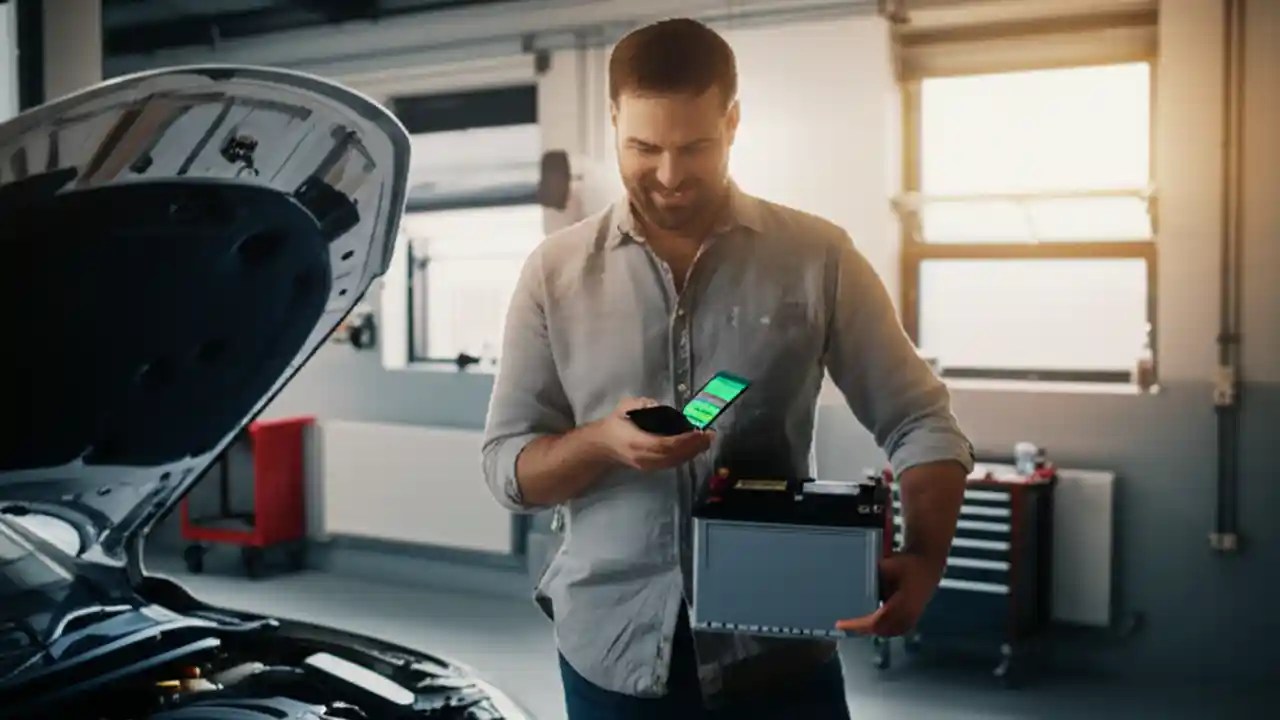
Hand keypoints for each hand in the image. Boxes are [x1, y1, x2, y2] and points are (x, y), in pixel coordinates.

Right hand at [592, 397, 714, 471]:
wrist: (603, 446)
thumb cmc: (615, 424)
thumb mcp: (625, 407)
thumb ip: (643, 405)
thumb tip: (660, 407)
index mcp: (636, 442)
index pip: (665, 444)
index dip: (684, 440)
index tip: (700, 432)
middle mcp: (644, 458)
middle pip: (674, 456)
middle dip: (694, 446)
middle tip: (710, 435)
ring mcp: (648, 466)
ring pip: (675, 462)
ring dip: (693, 452)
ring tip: (706, 440)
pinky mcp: (652, 469)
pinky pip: (672, 464)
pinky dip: (686, 456)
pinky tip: (695, 448)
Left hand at [834, 551, 944, 636]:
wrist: (929, 565)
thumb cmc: (908, 564)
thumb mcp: (889, 565)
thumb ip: (874, 575)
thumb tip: (854, 579)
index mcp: (903, 604)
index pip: (875, 621)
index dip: (857, 625)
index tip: (842, 624)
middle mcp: (908, 615)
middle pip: (880, 630)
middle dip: (862, 629)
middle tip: (844, 625)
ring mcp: (912, 618)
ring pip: (888, 631)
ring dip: (871, 630)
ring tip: (854, 625)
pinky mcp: (913, 618)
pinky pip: (895, 629)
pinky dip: (881, 628)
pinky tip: (870, 623)